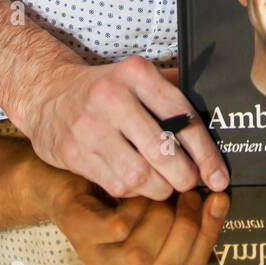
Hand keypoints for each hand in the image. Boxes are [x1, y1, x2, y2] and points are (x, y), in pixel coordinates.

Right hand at [12, 53, 229, 201]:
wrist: (46, 93)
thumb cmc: (104, 88)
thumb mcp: (135, 75)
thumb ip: (171, 89)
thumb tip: (213, 115)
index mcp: (135, 73)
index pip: (181, 116)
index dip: (205, 151)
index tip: (218, 174)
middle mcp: (111, 97)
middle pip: (163, 151)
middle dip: (185, 176)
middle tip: (191, 182)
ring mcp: (90, 127)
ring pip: (141, 175)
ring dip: (160, 188)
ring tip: (165, 185)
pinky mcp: (74, 153)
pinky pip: (117, 185)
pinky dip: (134, 191)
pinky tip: (138, 183)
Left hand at [45, 175, 229, 264]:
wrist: (64, 172)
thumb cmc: (116, 190)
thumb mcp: (154, 203)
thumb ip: (181, 210)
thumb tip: (219, 193)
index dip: (209, 234)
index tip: (220, 197)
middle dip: (187, 226)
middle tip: (191, 189)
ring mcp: (99, 260)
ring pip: (142, 254)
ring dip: (160, 215)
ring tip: (162, 186)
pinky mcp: (82, 235)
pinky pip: (120, 227)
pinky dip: (135, 204)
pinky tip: (137, 185)